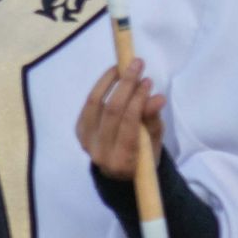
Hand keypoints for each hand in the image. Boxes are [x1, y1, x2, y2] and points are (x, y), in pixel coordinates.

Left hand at [76, 60, 166, 180]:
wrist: (119, 174)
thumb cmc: (143, 157)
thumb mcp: (154, 143)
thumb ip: (152, 121)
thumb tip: (157, 97)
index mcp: (123, 160)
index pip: (128, 123)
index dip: (137, 99)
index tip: (147, 80)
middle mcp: (100, 152)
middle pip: (110, 110)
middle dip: (125, 84)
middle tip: (137, 64)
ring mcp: (86, 142)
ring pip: (94, 104)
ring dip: (108, 81)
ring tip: (122, 66)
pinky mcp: (79, 132)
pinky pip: (87, 106)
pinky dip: (99, 89)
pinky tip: (111, 77)